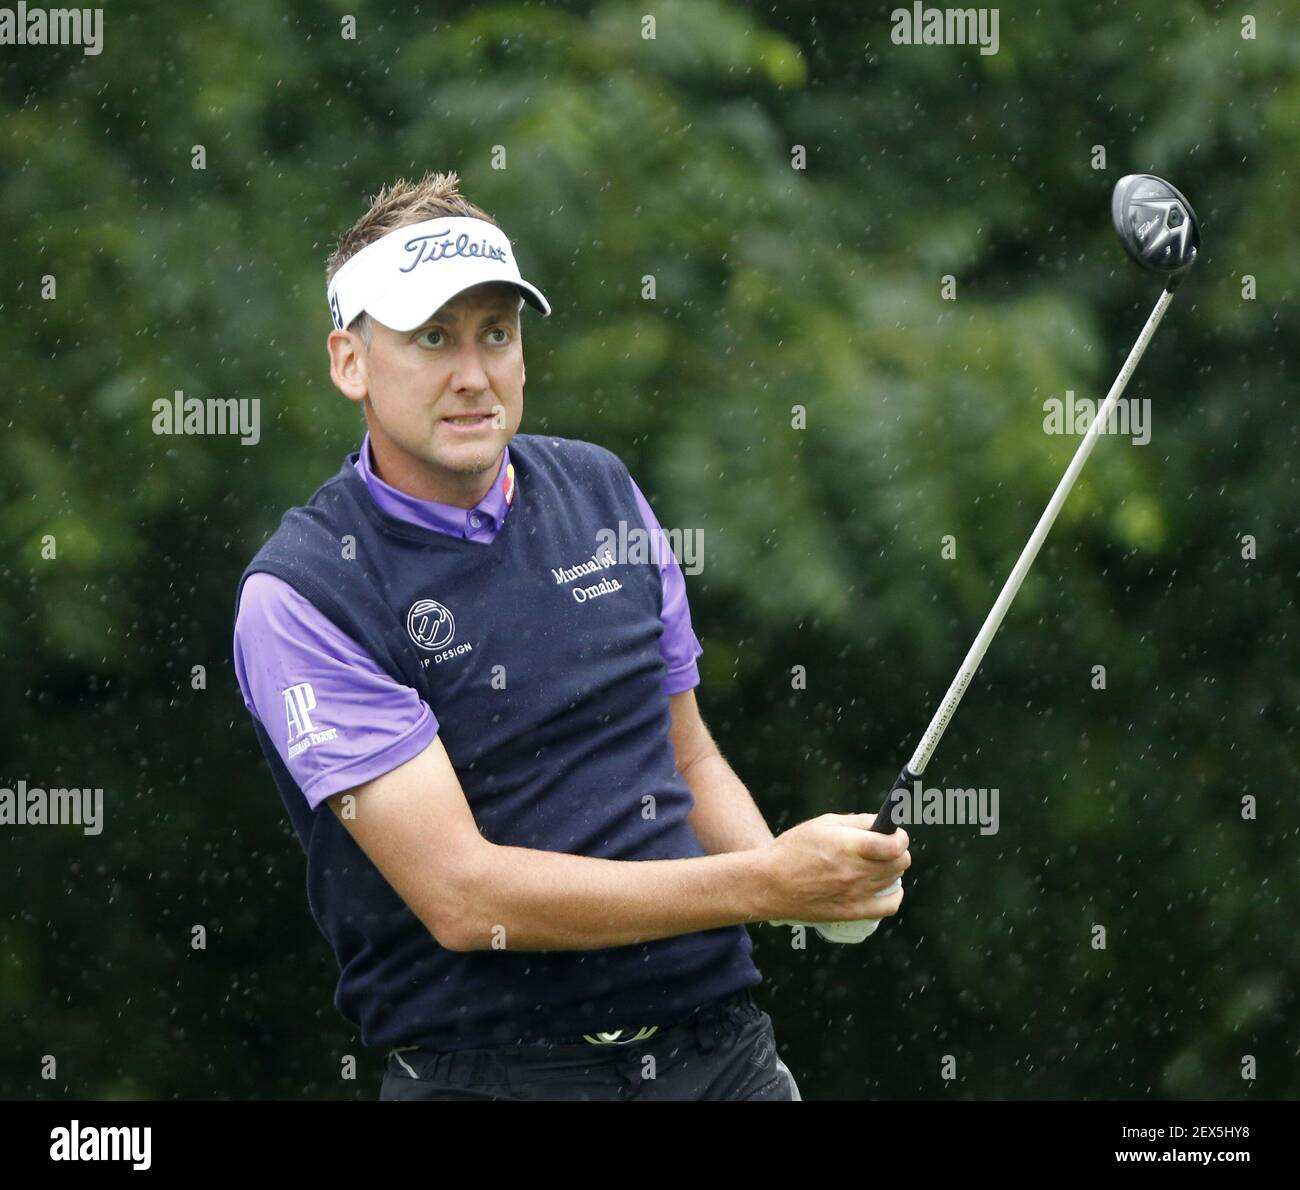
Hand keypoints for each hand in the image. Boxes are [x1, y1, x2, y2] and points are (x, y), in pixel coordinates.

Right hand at [760, 812, 909, 925]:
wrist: (770, 883)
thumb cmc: (793, 849)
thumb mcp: (823, 824)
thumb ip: (857, 822)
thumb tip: (882, 823)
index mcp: (848, 846)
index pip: (894, 844)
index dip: (899, 836)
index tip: (894, 833)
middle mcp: (856, 872)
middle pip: (900, 862)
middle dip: (896, 850)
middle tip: (884, 847)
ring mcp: (856, 895)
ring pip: (895, 880)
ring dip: (891, 868)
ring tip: (876, 863)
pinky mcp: (853, 912)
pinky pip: (890, 905)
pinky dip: (894, 894)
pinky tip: (885, 886)